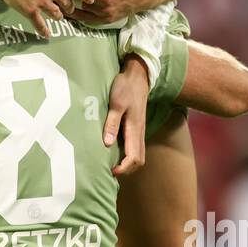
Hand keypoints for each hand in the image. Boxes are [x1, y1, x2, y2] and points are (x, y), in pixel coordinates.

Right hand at [0, 0, 94, 37]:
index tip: (91, 0)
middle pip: (68, 3)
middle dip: (70, 6)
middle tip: (69, 8)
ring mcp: (42, 2)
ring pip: (57, 14)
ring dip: (59, 16)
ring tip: (58, 16)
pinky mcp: (30, 10)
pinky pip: (40, 24)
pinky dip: (44, 31)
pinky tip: (46, 35)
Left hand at [105, 55, 148, 175]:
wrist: (138, 75)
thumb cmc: (125, 87)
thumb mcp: (116, 103)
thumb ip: (112, 123)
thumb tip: (108, 144)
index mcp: (135, 129)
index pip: (134, 157)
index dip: (124, 168)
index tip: (111, 170)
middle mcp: (140, 132)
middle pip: (139, 161)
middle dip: (127, 170)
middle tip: (110, 170)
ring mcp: (140, 130)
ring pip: (138, 154)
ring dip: (128, 163)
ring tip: (112, 165)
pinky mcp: (137, 127)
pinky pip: (135, 147)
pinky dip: (128, 155)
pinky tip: (115, 152)